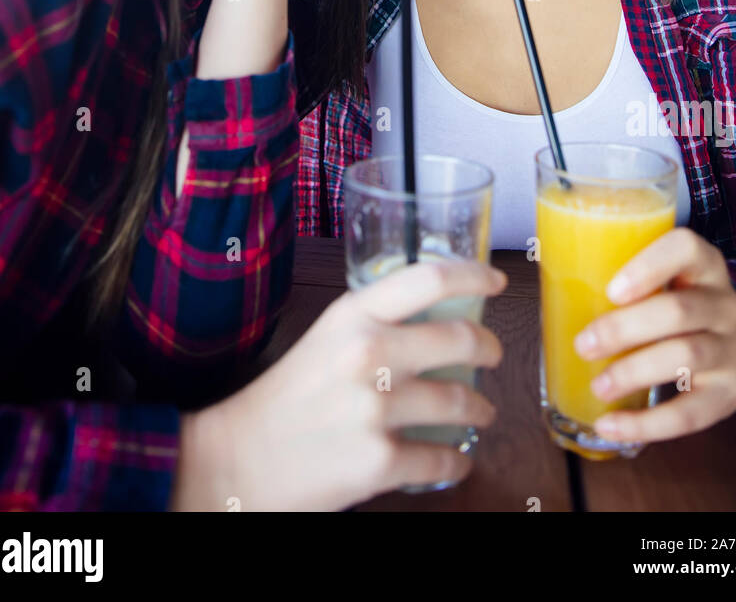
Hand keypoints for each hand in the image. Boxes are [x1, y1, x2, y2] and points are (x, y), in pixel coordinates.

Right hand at [171, 258, 507, 511]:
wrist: (238, 458)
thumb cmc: (284, 397)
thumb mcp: (327, 336)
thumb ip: (375, 322)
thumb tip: (436, 317)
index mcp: (353, 314)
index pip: (428, 278)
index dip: (473, 274)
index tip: (497, 279)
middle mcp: (368, 353)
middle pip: (460, 338)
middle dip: (489, 348)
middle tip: (493, 354)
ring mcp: (375, 408)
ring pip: (461, 402)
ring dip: (479, 410)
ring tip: (478, 413)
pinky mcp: (379, 461)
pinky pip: (443, 459)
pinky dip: (457, 462)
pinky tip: (454, 460)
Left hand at [574, 227, 735, 442]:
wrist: (717, 338)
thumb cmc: (665, 302)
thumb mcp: (649, 278)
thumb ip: (610, 271)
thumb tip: (535, 266)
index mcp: (702, 264)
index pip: (686, 248)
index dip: (649, 267)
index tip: (611, 290)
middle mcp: (725, 303)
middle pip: (680, 310)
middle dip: (624, 330)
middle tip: (583, 345)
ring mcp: (733, 348)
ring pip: (688, 356)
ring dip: (634, 373)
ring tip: (598, 386)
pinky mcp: (731, 392)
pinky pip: (692, 413)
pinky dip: (648, 425)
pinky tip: (612, 426)